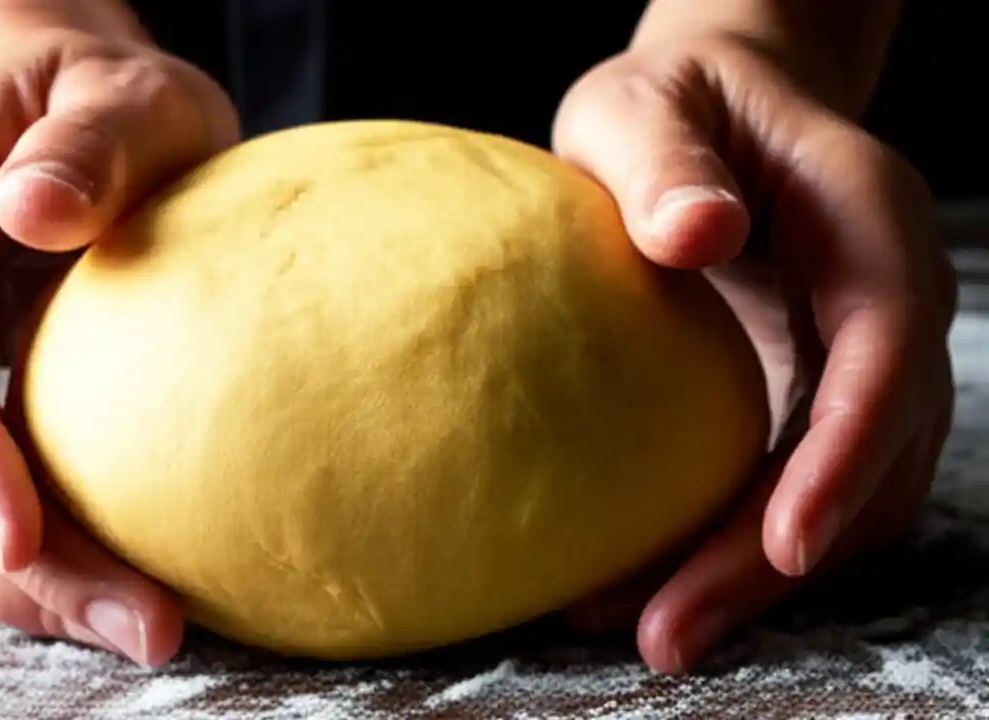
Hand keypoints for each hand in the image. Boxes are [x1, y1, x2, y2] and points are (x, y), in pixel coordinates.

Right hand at [0, 26, 238, 665]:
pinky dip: (12, 558)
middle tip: (136, 622)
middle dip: (7, 555)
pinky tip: (97, 593)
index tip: (24, 538)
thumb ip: (91, 144)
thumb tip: (31, 210)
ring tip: (133, 626)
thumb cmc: (107, 98)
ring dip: (12, 582)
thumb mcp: (129, 93)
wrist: (64, 107)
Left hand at [551, 35, 955, 672]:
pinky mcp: (809, 392)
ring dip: (751, 573)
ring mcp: (856, 356)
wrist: (708, 114)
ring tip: (645, 628)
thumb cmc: (673, 104)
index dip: (844, 451)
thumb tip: (698, 236)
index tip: (781, 541)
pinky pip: (793, 484)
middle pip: (865, 453)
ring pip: (839, 492)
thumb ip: (665, 162)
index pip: (886, 349)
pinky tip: (649, 579)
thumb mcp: (645, 105)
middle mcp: (885, 301)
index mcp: (867, 221)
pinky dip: (734, 544)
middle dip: (773, 558)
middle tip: (666, 633)